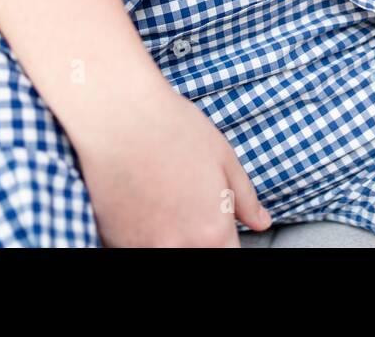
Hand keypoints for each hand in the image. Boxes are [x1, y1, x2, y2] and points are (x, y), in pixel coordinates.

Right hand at [74, 71, 270, 246]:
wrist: (118, 118)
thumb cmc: (172, 129)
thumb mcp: (224, 158)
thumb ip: (246, 199)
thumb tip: (261, 222)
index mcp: (212, 231)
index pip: (229, 256)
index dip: (225, 242)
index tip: (219, 233)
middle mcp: (178, 247)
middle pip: (198, 255)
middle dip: (199, 240)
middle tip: (189, 209)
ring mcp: (143, 248)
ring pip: (166, 253)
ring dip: (169, 238)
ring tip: (163, 204)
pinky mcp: (112, 242)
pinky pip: (135, 249)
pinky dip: (142, 236)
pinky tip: (141, 206)